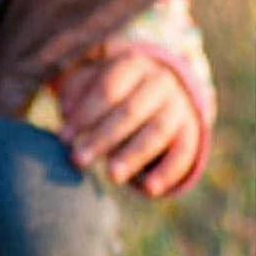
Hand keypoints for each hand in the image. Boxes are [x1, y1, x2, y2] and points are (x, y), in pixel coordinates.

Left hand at [57, 49, 201, 196]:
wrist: (157, 89)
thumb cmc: (110, 89)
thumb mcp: (91, 82)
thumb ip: (76, 93)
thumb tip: (67, 111)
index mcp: (132, 65)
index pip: (108, 89)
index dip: (85, 115)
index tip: (62, 139)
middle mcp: (160, 82)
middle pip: (131, 111)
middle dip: (103, 138)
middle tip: (78, 161)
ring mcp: (180, 106)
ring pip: (157, 131)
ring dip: (134, 156)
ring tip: (111, 177)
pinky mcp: (193, 131)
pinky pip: (184, 152)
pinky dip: (168, 172)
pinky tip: (148, 190)